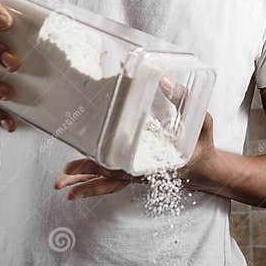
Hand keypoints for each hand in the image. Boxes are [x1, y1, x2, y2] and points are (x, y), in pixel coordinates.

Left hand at [54, 77, 216, 200]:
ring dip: (84, 184)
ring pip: (107, 183)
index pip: (130, 166)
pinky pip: (110, 181)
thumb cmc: (202, 145)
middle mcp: (143, 173)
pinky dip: (93, 182)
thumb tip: (163, 80)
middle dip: (86, 179)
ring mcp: (137, 175)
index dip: (110, 164)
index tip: (92, 160)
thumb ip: (185, 101)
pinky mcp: (134, 173)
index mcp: (158, 165)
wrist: (204, 168)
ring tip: (61, 185)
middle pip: (110, 179)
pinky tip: (76, 183)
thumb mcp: (202, 122)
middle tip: (63, 179)